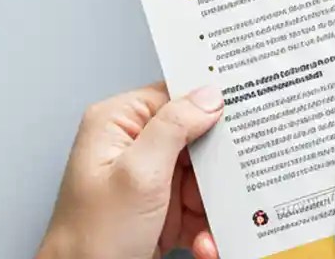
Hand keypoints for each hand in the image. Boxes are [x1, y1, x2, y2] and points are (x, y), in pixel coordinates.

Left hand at [36, 82, 224, 258]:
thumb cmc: (91, 239)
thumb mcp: (138, 175)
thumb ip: (174, 127)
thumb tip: (208, 95)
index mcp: (118, 124)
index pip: (176, 95)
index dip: (211, 104)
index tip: (243, 114)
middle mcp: (134, 147)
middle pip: (198, 138)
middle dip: (218, 168)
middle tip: (229, 184)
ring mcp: (150, 179)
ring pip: (206, 176)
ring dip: (215, 205)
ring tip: (211, 225)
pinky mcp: (163, 208)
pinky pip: (201, 205)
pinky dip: (208, 225)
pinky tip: (203, 240)